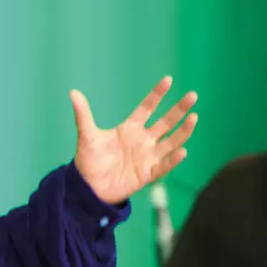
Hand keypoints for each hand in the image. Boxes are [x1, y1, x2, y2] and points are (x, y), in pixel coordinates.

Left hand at [71, 76, 197, 205]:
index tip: (168, 80)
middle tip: (192, 95)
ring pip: (170, 142)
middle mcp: (142, 140)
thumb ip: (83, 115)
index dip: (157, 95)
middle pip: (165, 122)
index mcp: (129, 128)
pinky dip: (173, 160)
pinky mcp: (147, 174)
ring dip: (182, 131)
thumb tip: (73, 93)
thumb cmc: (89, 159)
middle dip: (178, 110)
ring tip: (194, 117)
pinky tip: (182, 151)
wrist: (88, 186)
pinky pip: (163, 166)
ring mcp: (147, 157)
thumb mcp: (87, 135)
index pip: (147, 108)